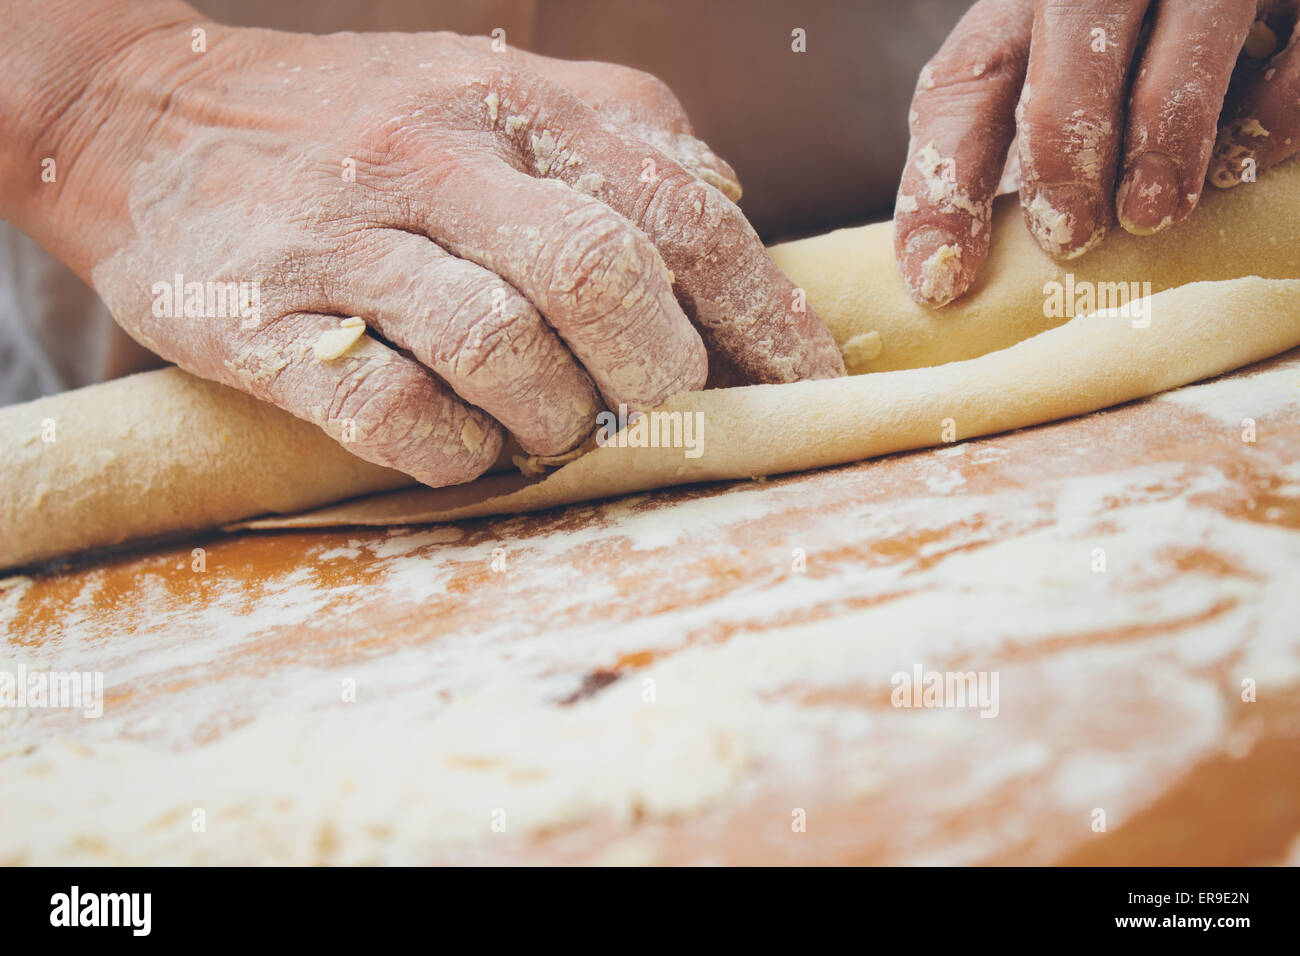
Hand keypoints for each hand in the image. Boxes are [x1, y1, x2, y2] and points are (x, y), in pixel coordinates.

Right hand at [6, 4, 843, 486]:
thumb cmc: (355, 120)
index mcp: (515, 104)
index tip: (808, 388)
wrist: (144, 116)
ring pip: (502, 351)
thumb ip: (618, 140)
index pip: (681, 214)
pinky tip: (466, 445)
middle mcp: (438, 158)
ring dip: (555, 420)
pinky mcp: (265, 324)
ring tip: (553, 427)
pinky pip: (394, 412)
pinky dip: (456, 451)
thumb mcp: (493, 90)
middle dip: (657, 373)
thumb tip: (732, 215)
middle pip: (602, 279)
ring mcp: (347, 240)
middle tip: (656, 409)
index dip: (762, 316)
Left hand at [893, 0, 1299, 306]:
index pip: (963, 83)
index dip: (945, 180)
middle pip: (1079, 9)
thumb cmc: (1120, 95)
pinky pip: (1297, 39)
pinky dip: (1275, 102)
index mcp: (1023, 13)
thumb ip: (1001, 173)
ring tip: (1152, 213)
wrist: (1214, 21)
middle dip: (1065, 129)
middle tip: (1070, 232)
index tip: (939, 279)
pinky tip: (1246, 163)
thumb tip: (944, 276)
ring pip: (1196, 12)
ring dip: (1168, 120)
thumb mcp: (1044, 115)